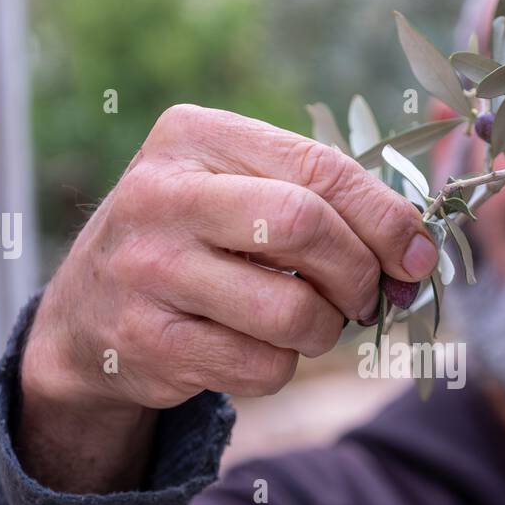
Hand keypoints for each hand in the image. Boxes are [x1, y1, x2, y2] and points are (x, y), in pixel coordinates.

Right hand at [18, 105, 438, 492]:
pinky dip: (281, 368)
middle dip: (358, 274)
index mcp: (193, 137)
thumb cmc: (191, 243)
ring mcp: (149, 270)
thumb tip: (417, 255)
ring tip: (305, 322)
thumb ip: (320, 201)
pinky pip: (262, 367)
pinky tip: (254, 349)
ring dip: (323, 330)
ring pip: (292, 311)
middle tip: (364, 297)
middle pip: (306, 227)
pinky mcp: (149, 342)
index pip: (319, 169)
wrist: (86, 316)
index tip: (417, 257)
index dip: (386, 219)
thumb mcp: (236, 190)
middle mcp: (161, 195)